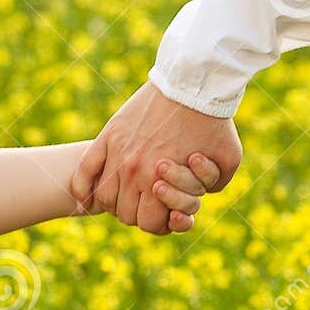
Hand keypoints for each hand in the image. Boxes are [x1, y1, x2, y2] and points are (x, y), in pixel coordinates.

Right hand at [69, 80, 242, 234]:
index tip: (167, 214)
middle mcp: (134, 172)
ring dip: (114, 203)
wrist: (192, 85)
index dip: (160, 224)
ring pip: (104, 196)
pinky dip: (82, 188)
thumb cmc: (213, 124)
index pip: (149, 223)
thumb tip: (198, 198)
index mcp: (161, 182)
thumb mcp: (227, 162)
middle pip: (124, 214)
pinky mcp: (108, 136)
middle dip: (139, 214)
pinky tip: (86, 197)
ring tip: (127, 196)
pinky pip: (84, 170)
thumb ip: (213, 186)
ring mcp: (117, 153)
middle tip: (150, 203)